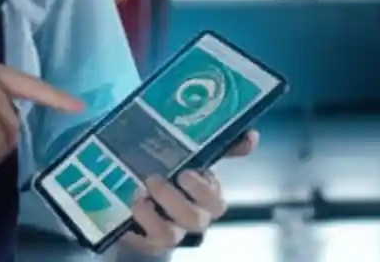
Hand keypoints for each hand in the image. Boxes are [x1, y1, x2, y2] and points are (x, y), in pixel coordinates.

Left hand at [121, 130, 258, 255]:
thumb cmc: (171, 169)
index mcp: (205, 198)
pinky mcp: (148, 242)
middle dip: (174, 201)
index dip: (203, 191)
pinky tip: (128, 206)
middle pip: (194, 221)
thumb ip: (221, 146)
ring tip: (137, 195)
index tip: (185, 173)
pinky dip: (136, 226)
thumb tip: (252, 137)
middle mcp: (191, 218)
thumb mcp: (192, 153)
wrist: (134, 186)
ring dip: (152, 216)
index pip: (215, 203)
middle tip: (154, 179)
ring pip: (170, 237)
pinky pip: (145, 242)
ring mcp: (170, 232)